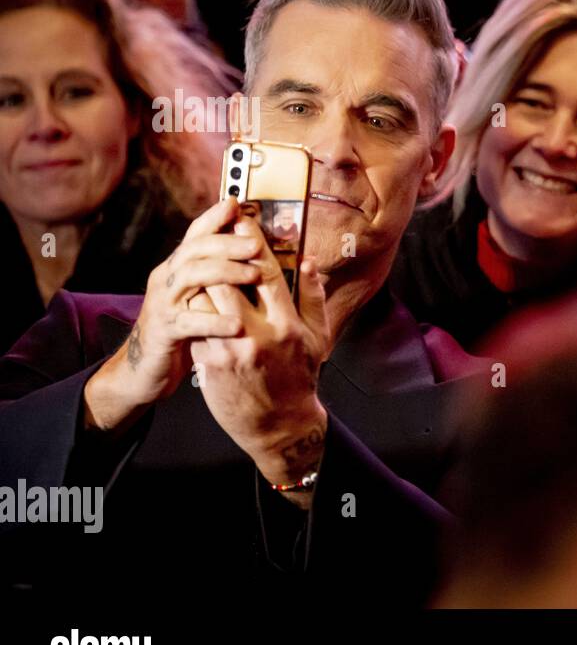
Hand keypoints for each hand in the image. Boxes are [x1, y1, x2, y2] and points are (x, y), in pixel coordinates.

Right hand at [83, 198, 259, 430]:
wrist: (144, 370)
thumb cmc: (183, 331)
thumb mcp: (199, 299)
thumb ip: (216, 277)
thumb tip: (250, 251)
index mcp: (178, 268)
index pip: (195, 235)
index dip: (213, 217)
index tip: (236, 202)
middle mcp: (167, 279)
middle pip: (194, 250)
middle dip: (227, 243)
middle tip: (257, 244)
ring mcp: (163, 304)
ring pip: (190, 276)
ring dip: (224, 272)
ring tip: (254, 274)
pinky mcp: (164, 331)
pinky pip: (189, 322)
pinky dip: (214, 320)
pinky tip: (236, 323)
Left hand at [191, 217, 331, 501]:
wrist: (279, 425)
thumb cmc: (300, 378)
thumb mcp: (317, 337)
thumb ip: (312, 297)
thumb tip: (306, 262)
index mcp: (286, 324)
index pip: (266, 271)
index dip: (251, 241)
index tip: (241, 219)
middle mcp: (258, 334)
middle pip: (228, 279)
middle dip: (218, 252)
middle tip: (212, 231)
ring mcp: (230, 350)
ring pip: (205, 300)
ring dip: (200, 277)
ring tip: (197, 260)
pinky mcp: (209, 363)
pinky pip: (196, 325)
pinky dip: (193, 307)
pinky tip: (192, 296)